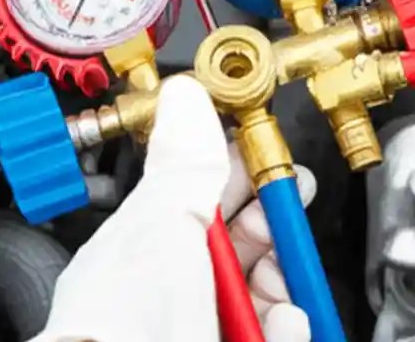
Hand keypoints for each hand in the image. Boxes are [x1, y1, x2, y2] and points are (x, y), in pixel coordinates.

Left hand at [30, 76, 313, 341]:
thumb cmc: (124, 330)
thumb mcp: (161, 228)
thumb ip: (185, 164)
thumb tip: (187, 95)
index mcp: (147, 249)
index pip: (206, 197)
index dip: (247, 177)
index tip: (276, 164)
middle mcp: (172, 294)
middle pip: (245, 249)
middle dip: (276, 234)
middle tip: (290, 222)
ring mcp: (200, 329)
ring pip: (266, 300)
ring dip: (285, 292)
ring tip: (282, 300)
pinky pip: (277, 336)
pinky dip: (288, 332)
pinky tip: (283, 329)